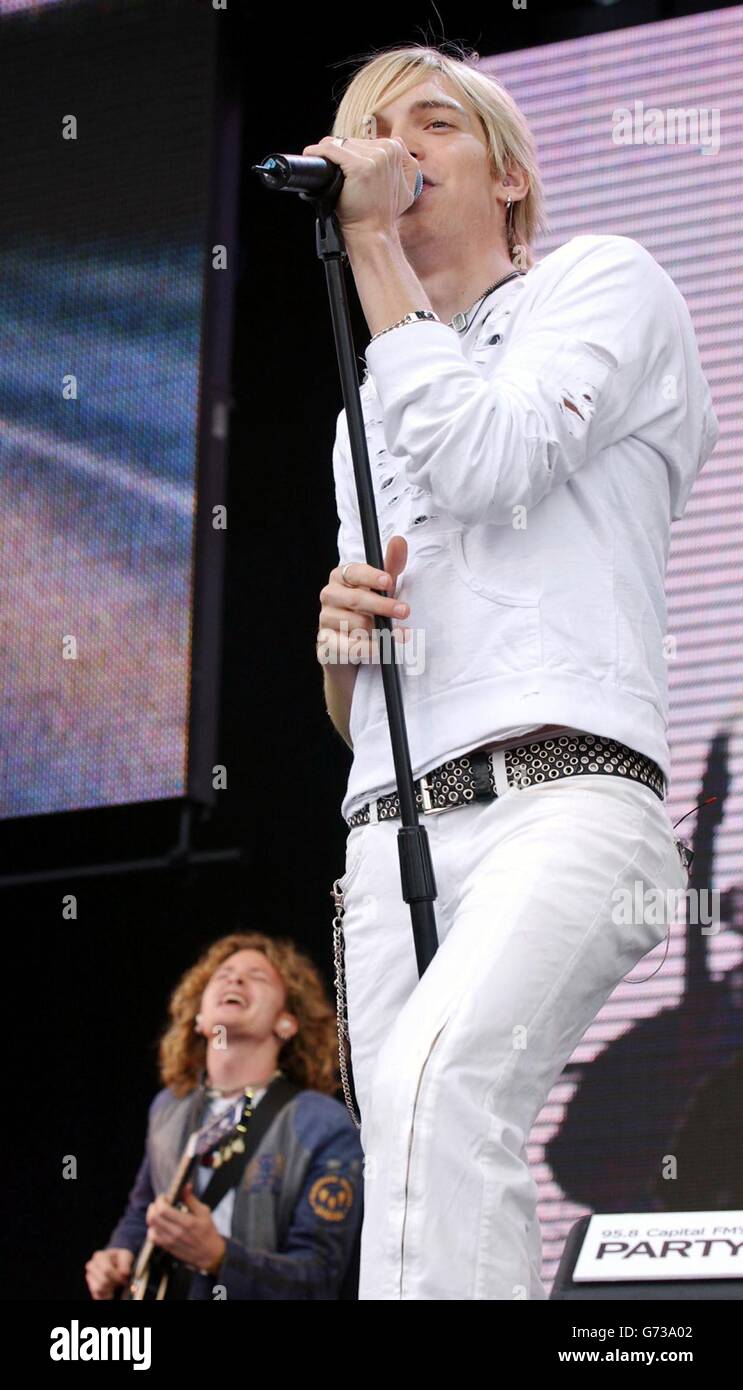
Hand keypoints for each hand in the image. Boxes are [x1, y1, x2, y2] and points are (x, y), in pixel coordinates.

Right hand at [85, 1246, 132, 1299]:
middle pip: (103, 1282)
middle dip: (114, 1283)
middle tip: (121, 1282)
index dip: (117, 1276)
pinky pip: (97, 1296)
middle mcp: (92, 1266)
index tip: (124, 1278)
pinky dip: (106, 1295)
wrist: (115, 1261)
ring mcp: (90, 1278)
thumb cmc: (120, 1258)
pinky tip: (112, 1291)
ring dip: (110, 1290)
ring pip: (99, 1289)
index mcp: (99, 1256)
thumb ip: (125, 1263)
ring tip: (116, 1285)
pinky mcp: (91, 1287)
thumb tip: (124, 1273)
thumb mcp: (125, 1255)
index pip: (106, 1270)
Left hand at [145, 1183, 225, 1274]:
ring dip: (152, 1217)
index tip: (164, 1197)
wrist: (210, 1254)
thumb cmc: (208, 1232)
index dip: (160, 1201)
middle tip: (159, 1203)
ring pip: (151, 1227)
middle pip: (154, 1217)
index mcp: (187, 1222)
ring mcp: (171, 1242)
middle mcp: (177, 1233)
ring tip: (158, 1212)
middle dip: (154, 1206)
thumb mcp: (204, 1212)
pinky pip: (152, 1238)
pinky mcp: (168, 1248)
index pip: (163, 1210)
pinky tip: (158, 1225)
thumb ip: (191, 1199)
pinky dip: (152, 1229)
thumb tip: (186, 1186)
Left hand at [300, 135, 419, 236]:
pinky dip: (317, 152)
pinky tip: (311, 156)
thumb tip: (398, 142)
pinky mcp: (359, 167)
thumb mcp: (405, 189)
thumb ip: (404, 165)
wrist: (373, 233)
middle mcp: (388, 150)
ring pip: (340, 144)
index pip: (363, 141)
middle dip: (341, 157)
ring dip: (330, 157)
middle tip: (339, 178)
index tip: (343, 168)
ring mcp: (375, 158)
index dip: (350, 155)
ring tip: (331, 176)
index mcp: (397, 151)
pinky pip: (330, 149)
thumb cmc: (381, 214)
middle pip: (351, 141)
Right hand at [317, 534, 409, 667]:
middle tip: (404, 611)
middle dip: (382, 605)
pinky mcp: (327, 643)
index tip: (389, 581)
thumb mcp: (382, 588)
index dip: (371, 576)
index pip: (353, 572)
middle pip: (355, 599)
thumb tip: (399, 540)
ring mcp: (325, 620)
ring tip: (398, 635)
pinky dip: (369, 648)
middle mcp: (329, 596)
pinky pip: (349, 646)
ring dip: (379, 630)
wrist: (351, 646)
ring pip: (354, 623)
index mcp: (341, 577)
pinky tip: (383, 649)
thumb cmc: (368, 610)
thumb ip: (391, 566)